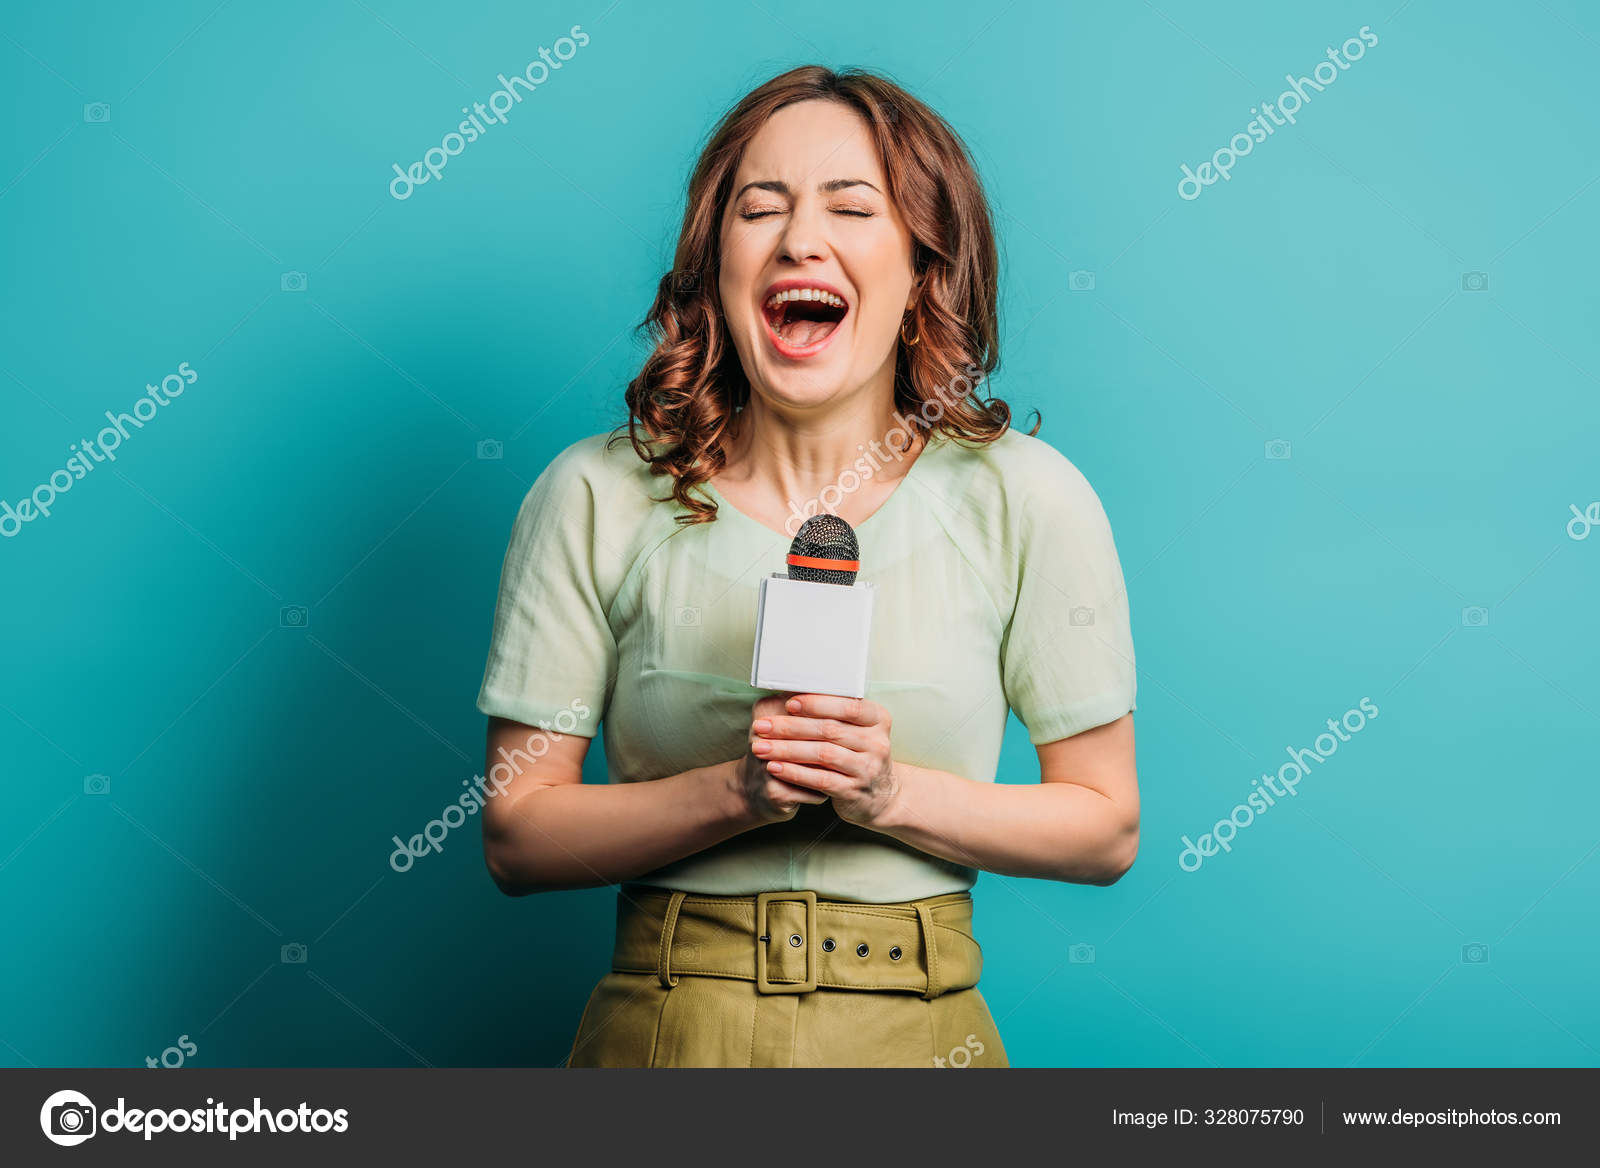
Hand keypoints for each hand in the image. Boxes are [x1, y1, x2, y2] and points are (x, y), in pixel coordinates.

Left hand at [749, 694, 901, 826]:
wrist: (878, 794)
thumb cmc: (858, 754)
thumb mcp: (856, 729)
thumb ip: (832, 712)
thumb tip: (791, 693)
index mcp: (878, 719)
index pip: (847, 706)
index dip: (816, 704)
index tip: (788, 703)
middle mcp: (876, 743)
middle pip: (829, 730)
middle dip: (790, 727)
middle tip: (762, 726)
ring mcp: (867, 768)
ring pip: (822, 754)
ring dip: (787, 750)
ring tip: (762, 747)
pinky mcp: (854, 791)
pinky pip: (820, 779)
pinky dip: (795, 772)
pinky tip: (775, 767)